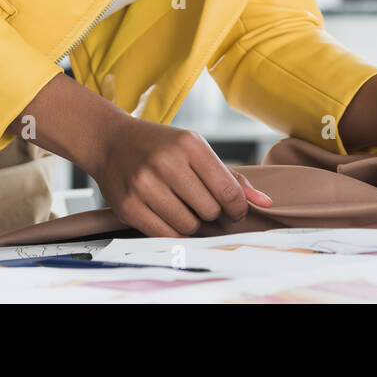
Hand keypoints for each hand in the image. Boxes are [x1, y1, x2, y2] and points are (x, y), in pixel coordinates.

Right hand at [92, 110, 271, 236]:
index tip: (235, 210)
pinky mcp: (128, 206)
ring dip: (192, 222)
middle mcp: (167, 163)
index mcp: (190, 145)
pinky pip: (165, 234)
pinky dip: (173, 231)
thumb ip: (232, 178)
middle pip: (210, 211)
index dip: (238, 208)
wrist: (111, 142)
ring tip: (182, 206)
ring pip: (189, 225)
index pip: (228, 191)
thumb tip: (265, 203)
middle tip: (201, 203)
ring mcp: (145, 185)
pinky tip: (169, 216)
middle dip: (212, 213)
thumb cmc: (162, 147)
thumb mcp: (197, 150)